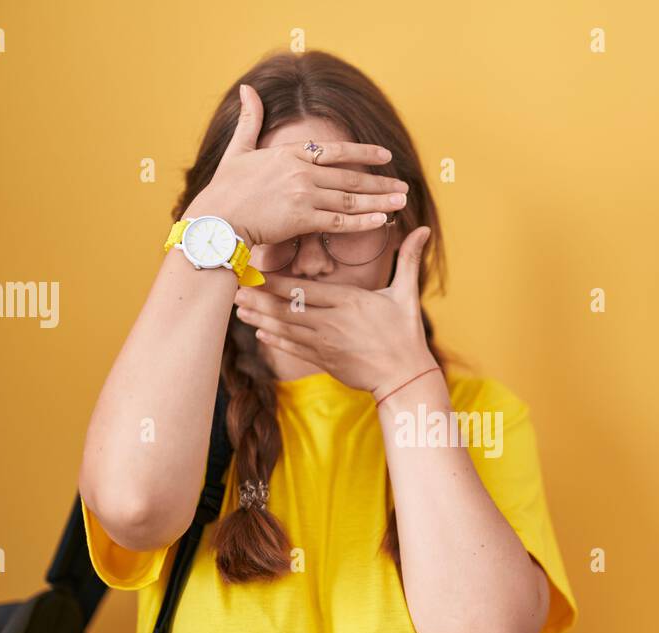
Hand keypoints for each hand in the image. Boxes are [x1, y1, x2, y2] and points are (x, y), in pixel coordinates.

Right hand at [182, 84, 410, 247]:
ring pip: (350, 199)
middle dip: (380, 182)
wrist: (216, 219)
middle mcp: (302, 172)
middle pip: (350, 177)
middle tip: (403, 186)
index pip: (335, 151)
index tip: (385, 156)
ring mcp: (304, 195)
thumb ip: (250, 121)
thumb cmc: (225, 189)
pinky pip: (339, 222)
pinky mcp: (302, 219)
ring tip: (401, 201)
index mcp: (290, 155)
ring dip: (379, 200)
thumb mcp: (238, 149)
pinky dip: (362, 221)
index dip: (363, 153)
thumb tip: (247, 88)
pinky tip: (381, 220)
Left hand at [231, 226, 436, 396]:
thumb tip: (424, 228)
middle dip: (259, 299)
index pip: (304, 289)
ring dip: (260, 318)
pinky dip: (275, 341)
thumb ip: (407, 259)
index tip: (256, 272)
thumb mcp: (407, 294)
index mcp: (348, 302)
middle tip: (235, 289)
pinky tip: (259, 332)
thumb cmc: (406, 334)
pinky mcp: (324, 362)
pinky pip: (293, 349)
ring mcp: (325, 344)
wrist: (405, 378)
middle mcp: (331, 323)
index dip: (276, 282)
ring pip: (285, 329)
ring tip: (238, 309)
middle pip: (287, 308)